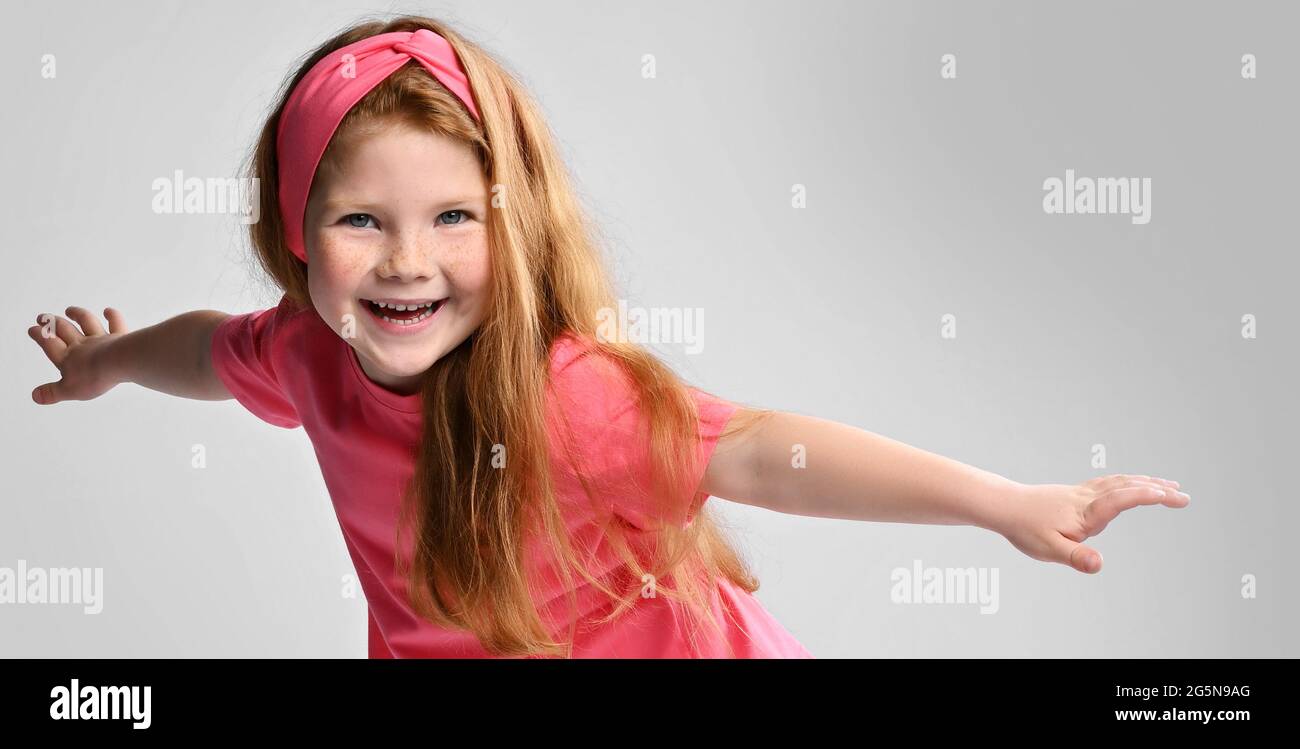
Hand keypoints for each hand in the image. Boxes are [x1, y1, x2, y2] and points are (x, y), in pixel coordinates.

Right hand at [27, 306, 129, 403]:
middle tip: (42, 317)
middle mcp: (82, 345)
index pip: (49, 344)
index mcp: (67, 357)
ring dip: (77, 314)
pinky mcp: (119, 337)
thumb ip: (52, 392)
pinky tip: (108, 311)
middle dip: (51, 323)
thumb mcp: (69, 390)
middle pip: (64, 330)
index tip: (32, 329)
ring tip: (70, 310)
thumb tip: (35, 396)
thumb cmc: (94, 377)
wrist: (118, 363)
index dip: (39, 336)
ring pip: (87, 322)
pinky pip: (115, 323)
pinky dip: (112, 316)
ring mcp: (101, 339)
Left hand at [997, 474, 1188, 573]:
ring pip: (1119, 481)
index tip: (1174, 497)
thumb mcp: (1049, 550)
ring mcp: (1082, 493)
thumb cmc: (1025, 529)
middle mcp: (1087, 498)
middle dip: (1157, 490)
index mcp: (1085, 512)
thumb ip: (1076, 557)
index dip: (1149, 495)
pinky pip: (1109, 483)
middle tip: (1184, 496)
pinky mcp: (1076, 493)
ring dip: (1145, 482)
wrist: (1004, 506)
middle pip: (1126, 487)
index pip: (1122, 499)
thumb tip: (1099, 565)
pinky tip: (1132, 485)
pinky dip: (1127, 482)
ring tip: (1168, 486)